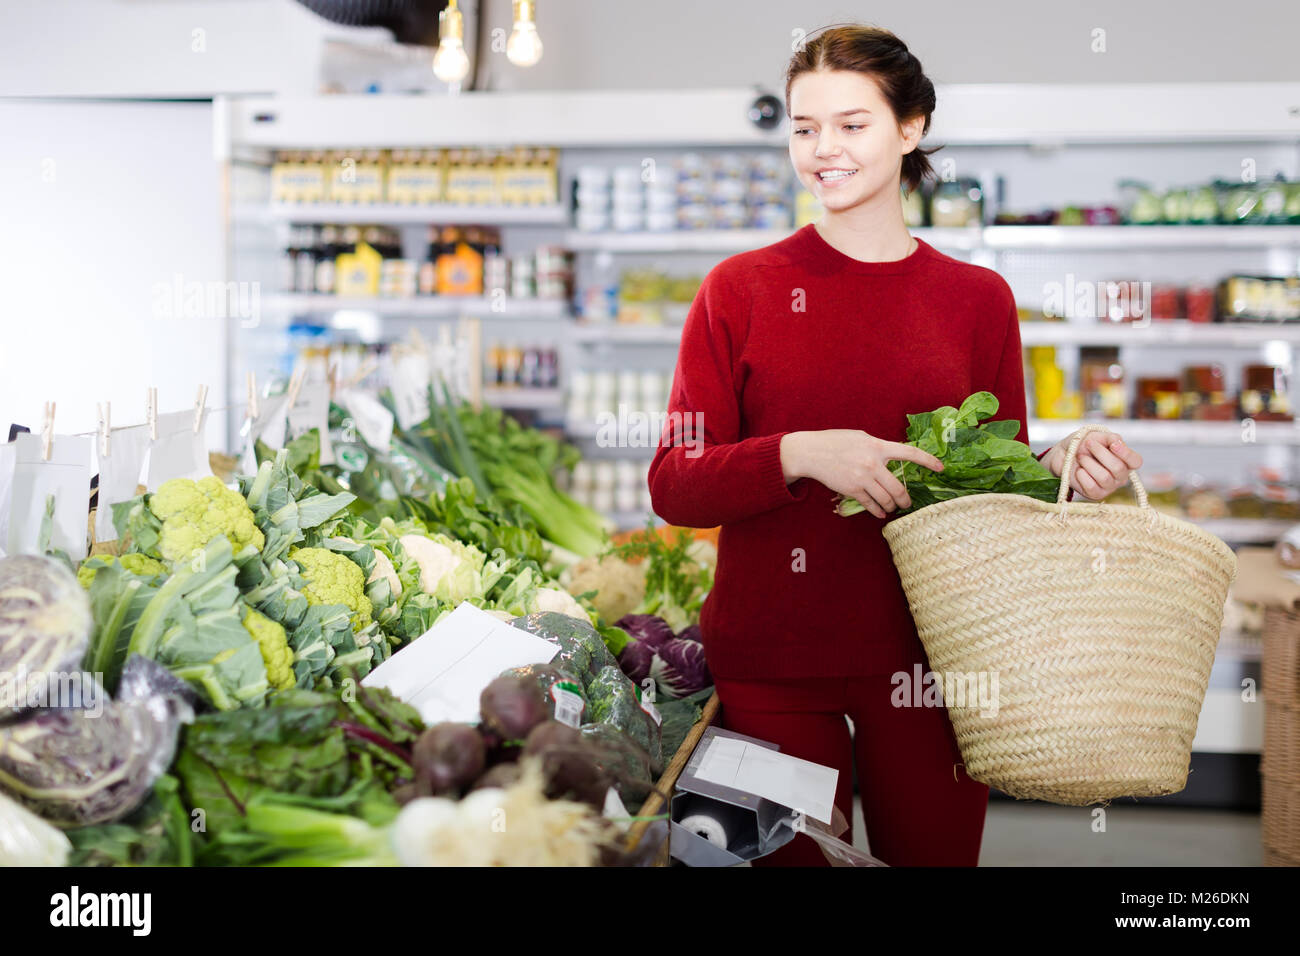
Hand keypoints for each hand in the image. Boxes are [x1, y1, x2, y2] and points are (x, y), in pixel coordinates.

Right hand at [780, 429, 943, 518]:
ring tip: (893, 507)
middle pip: (898, 488)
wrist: (812, 452)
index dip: (928, 461)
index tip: (941, 468)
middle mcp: (873, 463)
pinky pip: (870, 505)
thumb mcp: (861, 437)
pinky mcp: (851, 490)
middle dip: (906, 499)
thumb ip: (878, 446)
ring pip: (886, 500)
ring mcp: (862, 478)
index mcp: (878, 446)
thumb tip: (893, 456)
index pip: (909, 453)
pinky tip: (880, 513)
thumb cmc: (836, 441)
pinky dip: (877, 511)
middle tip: (908, 503)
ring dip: (892, 506)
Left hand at [1045, 431, 1143, 499]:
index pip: (1136, 461)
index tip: (1112, 445)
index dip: (1126, 453)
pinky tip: (1078, 470)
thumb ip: (1110, 438)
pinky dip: (1082, 475)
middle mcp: (1120, 475)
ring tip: (1080, 457)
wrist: (1062, 455)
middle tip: (1087, 444)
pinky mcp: (1096, 494)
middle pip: (1118, 468)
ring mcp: (1109, 487)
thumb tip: (1118, 443)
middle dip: (1100, 453)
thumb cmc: (1082, 445)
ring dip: (1089, 464)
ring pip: (1104, 477)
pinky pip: (1092, 486)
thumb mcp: (1095, 436)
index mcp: (1125, 461)